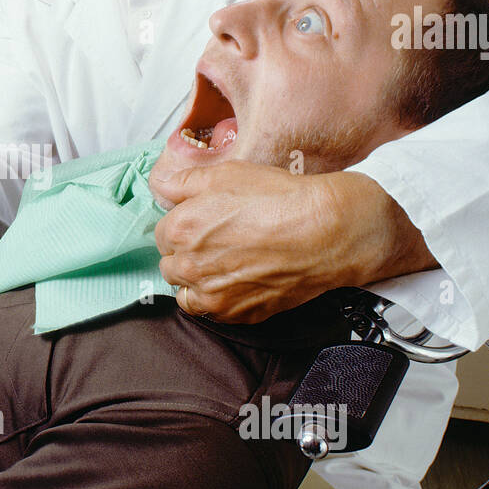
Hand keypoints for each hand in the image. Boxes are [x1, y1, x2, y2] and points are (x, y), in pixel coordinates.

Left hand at [151, 163, 435, 322]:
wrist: (326, 232)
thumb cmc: (279, 198)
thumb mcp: (227, 174)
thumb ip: (184, 183)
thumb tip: (162, 187)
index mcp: (179, 229)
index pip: (161, 235)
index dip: (182, 226)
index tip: (202, 223)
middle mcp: (189, 266)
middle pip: (171, 265)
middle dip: (187, 255)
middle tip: (216, 243)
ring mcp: (213, 295)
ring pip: (187, 294)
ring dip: (197, 282)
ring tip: (224, 266)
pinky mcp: (238, 314)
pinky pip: (213, 313)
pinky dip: (219, 301)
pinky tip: (239, 282)